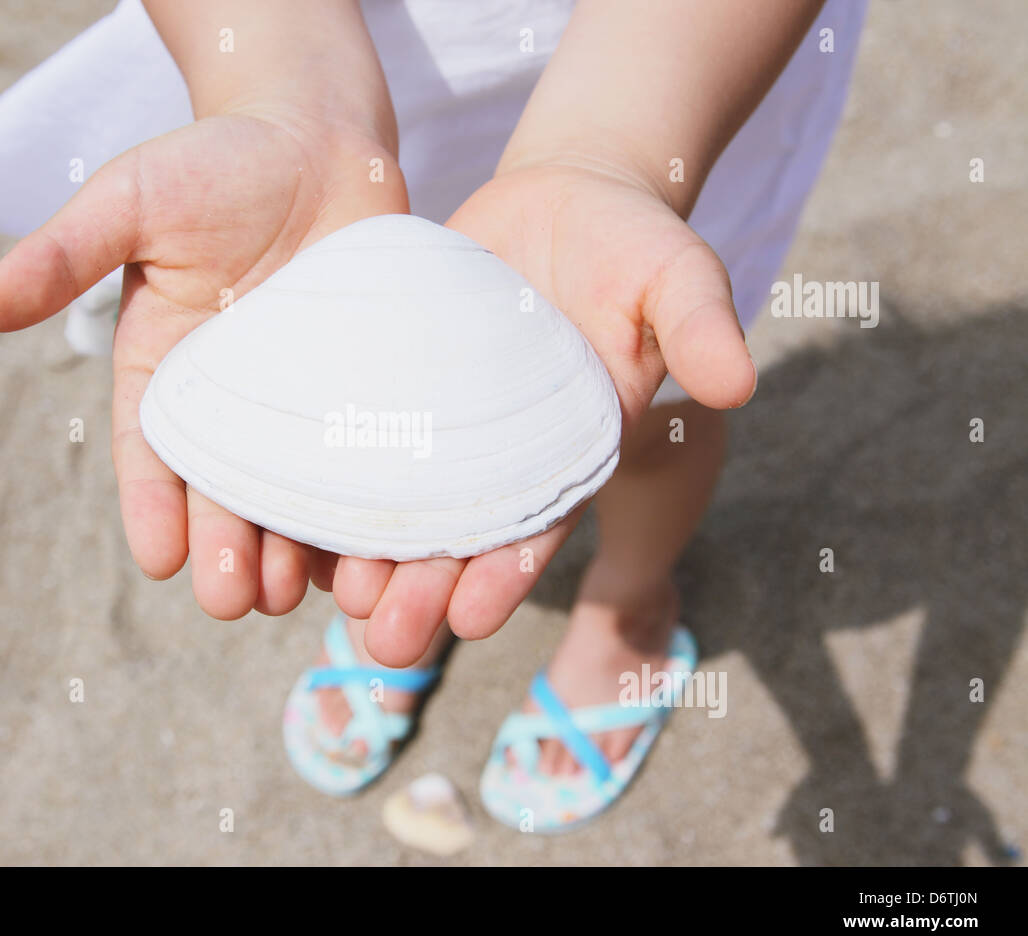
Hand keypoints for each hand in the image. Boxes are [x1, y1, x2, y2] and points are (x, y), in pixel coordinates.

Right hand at [0, 110, 407, 617]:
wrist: (317, 135)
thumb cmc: (214, 160)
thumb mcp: (130, 201)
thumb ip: (63, 253)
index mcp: (165, 371)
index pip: (152, 454)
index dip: (153, 507)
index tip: (163, 559)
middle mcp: (232, 402)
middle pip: (224, 492)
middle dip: (227, 550)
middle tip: (234, 600)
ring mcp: (299, 403)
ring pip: (292, 492)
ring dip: (293, 549)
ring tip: (299, 595)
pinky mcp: (361, 392)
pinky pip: (361, 459)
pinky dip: (365, 506)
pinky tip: (376, 549)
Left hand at [330, 160, 755, 664]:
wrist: (563, 197)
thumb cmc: (633, 242)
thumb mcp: (677, 274)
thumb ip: (701, 326)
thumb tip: (738, 384)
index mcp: (574, 448)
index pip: (542, 522)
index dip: (509, 572)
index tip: (471, 618)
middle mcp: (506, 452)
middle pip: (462, 533)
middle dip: (425, 591)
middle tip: (382, 645)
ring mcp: (446, 421)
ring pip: (403, 499)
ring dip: (371, 554)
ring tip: (332, 598)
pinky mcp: (398, 382)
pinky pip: (362, 433)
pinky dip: (332, 475)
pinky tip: (290, 509)